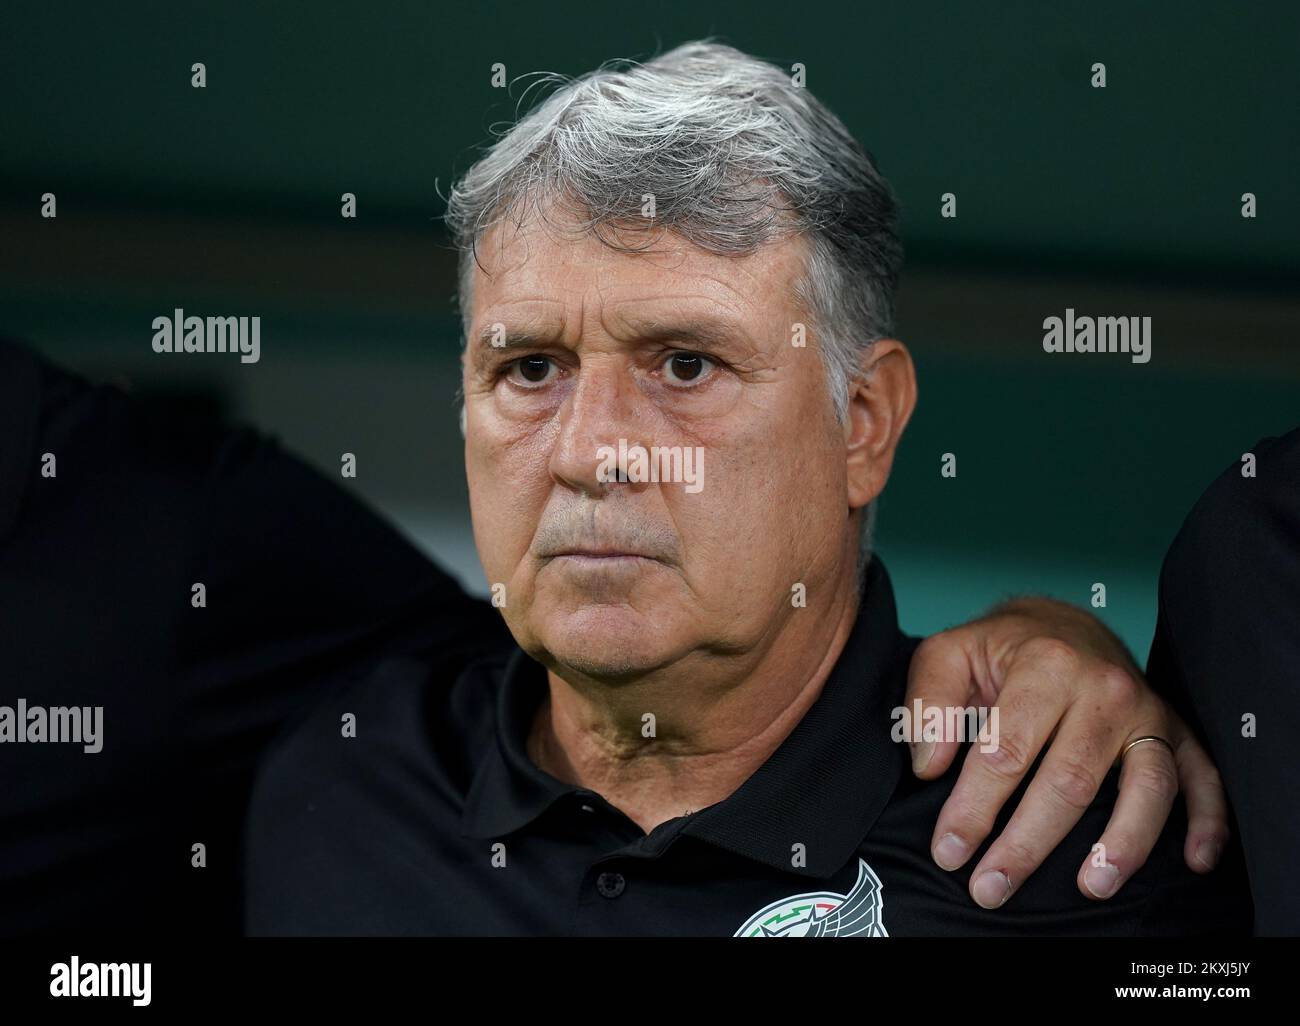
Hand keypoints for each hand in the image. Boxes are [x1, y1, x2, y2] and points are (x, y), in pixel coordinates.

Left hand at [907, 597, 1228, 908]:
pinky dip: (1206, 820)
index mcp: (1045, 665)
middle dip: (1027, 843)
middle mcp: (1105, 688)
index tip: (950, 851)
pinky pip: (1202, 777)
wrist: (1061, 623)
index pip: (1006, 751)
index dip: (974, 808)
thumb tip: (932, 767)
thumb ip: (929, 704)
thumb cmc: (1001, 648)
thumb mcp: (949, 655)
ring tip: (1090, 887)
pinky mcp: (1176, 729)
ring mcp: (1147, 711)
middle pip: (1069, 780)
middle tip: (992, 887)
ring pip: (1144, 787)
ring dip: (1121, 844)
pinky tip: (1194, 860)